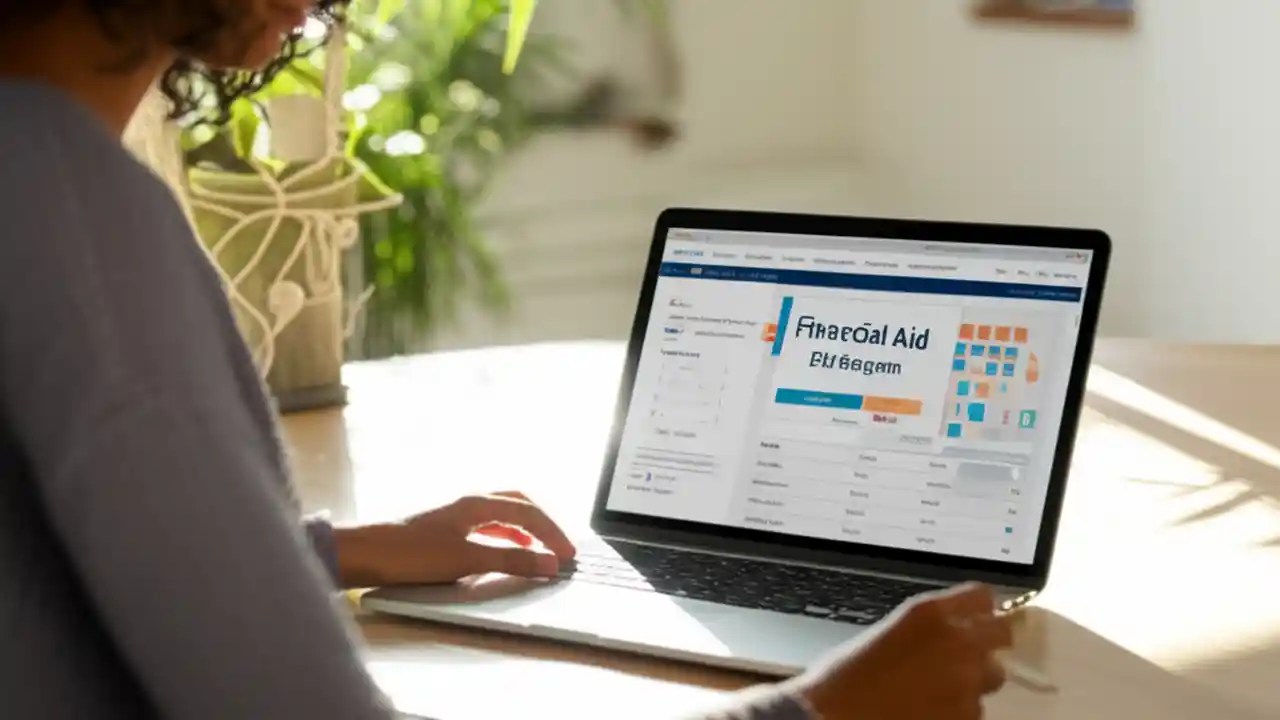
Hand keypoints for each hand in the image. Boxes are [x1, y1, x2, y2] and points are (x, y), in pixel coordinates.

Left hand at [333, 491, 575, 587]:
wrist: (363, 553)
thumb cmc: (412, 554)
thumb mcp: (467, 560)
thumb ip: (511, 560)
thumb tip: (550, 563)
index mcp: (477, 503)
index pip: (527, 512)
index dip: (552, 532)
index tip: (568, 554)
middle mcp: (468, 502)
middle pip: (517, 504)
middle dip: (542, 523)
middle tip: (559, 545)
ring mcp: (454, 514)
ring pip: (500, 514)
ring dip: (523, 530)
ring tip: (538, 550)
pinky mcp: (442, 528)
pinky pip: (485, 525)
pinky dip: (504, 536)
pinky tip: (501, 551)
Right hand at [789, 583, 1012, 719]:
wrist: (834, 717)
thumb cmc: (843, 675)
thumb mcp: (884, 633)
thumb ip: (924, 629)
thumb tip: (942, 635)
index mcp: (931, 612)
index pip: (983, 597)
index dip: (977, 610)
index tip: (972, 619)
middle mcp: (958, 641)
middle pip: (1001, 633)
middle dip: (986, 644)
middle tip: (964, 657)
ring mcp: (967, 682)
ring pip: (992, 676)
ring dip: (973, 681)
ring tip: (938, 692)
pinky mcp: (967, 716)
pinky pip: (976, 710)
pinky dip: (959, 711)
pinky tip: (929, 712)